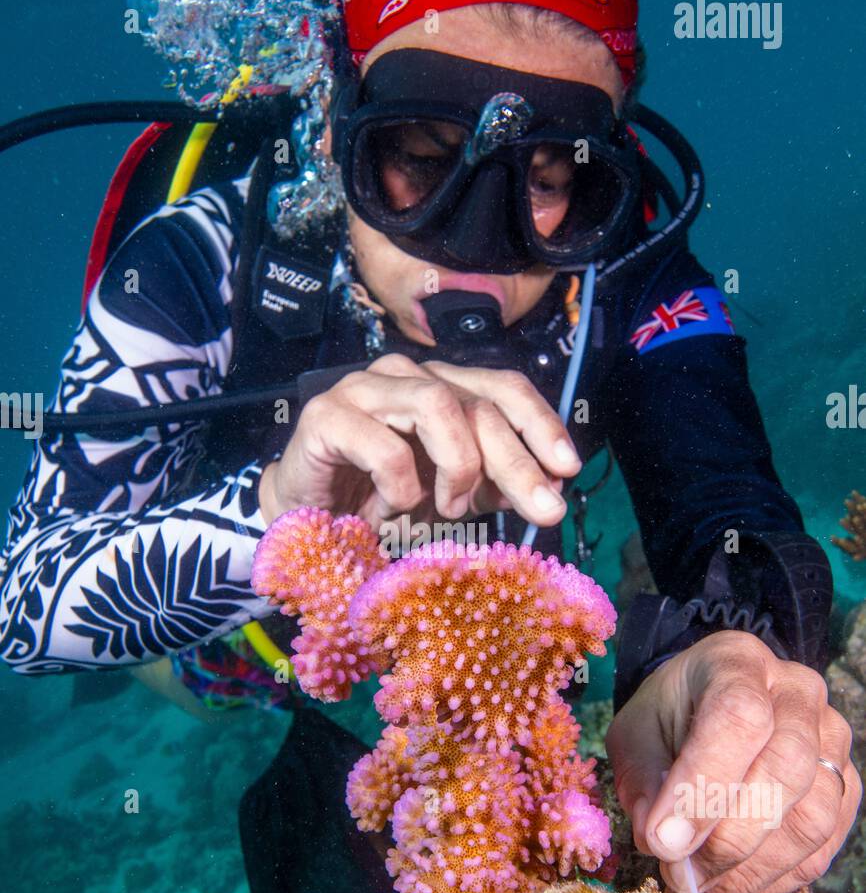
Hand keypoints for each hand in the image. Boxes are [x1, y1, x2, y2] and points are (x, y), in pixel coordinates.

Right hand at [258, 351, 580, 527]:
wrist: (304, 518)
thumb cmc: (377, 499)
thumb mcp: (449, 493)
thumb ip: (492, 481)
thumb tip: (551, 486)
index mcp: (439, 385)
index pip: (502, 386)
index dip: (540, 422)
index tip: (568, 468)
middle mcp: (404, 375)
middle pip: (477, 403)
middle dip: (517, 462)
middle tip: (543, 511)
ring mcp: (363, 389)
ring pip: (437, 405)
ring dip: (458, 467)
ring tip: (450, 510)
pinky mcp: (326, 416)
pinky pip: (384, 447)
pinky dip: (401, 487)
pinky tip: (392, 508)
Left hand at [606, 630, 860, 892]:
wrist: (706, 707)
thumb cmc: (668, 718)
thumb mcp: (634, 734)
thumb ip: (643, 779)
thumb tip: (661, 840)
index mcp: (738, 662)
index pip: (739, 717)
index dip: (703, 785)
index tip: (664, 841)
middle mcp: (798, 693)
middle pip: (787, 769)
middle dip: (728, 839)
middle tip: (679, 875)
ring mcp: (832, 738)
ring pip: (814, 816)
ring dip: (753, 868)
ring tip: (701, 887)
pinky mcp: (845, 784)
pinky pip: (824, 845)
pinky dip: (777, 878)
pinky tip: (734, 884)